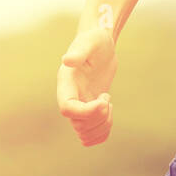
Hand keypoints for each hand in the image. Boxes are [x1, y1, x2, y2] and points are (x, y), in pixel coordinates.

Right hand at [57, 27, 116, 146]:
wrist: (101, 46)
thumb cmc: (95, 40)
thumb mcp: (90, 42)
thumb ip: (79, 51)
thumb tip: (67, 60)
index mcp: (66, 84)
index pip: (67, 109)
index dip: (86, 112)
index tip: (105, 99)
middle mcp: (69, 98)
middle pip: (78, 125)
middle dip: (99, 117)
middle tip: (107, 98)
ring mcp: (79, 107)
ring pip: (84, 133)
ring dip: (102, 126)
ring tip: (109, 105)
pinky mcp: (89, 112)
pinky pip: (92, 135)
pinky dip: (103, 132)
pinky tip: (109, 111)